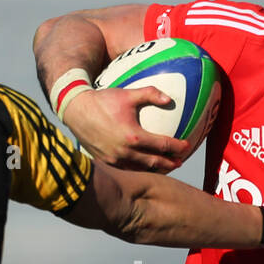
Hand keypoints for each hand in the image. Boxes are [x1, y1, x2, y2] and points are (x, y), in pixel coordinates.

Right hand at [62, 86, 191, 171]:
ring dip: (155, 169)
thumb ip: (150, 94)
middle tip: (180, 162)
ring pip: (140, 169)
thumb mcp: (128, 94)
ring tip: (164, 167)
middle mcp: (125, 152)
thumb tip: (169, 99)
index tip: (187, 146)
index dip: (177, 147)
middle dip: (170, 163)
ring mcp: (115, 159)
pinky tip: (143, 166)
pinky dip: (138, 169)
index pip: (163, 145)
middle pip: (154, 162)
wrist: (76, 110)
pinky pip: (126, 169)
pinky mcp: (106, 162)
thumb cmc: (103, 100)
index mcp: (134, 136)